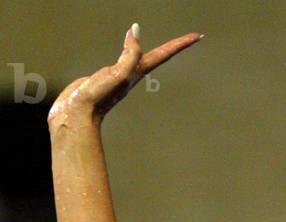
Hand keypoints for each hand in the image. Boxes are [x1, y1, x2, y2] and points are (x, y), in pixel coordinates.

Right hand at [48, 23, 202, 131]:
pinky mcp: (107, 75)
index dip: (180, 44)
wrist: (76, 115)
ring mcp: (120, 75)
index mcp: (137, 73)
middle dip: (175, 46)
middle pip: (159, 55)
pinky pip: (124, 55)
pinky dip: (128, 45)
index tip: (198, 36)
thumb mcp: (118, 74)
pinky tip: (127, 42)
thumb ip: (130, 54)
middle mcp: (132, 74)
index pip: (163, 54)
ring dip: (156, 48)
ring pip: (142, 55)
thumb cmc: (97, 98)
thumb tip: (135, 32)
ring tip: (166, 40)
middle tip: (192, 38)